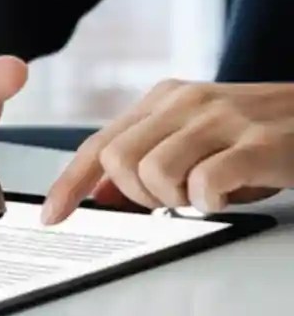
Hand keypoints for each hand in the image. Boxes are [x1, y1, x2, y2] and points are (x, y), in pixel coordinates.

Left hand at [42, 79, 293, 223]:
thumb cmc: (262, 137)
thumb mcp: (199, 142)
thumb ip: (148, 161)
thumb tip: (100, 195)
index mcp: (164, 99)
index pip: (99, 143)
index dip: (70, 183)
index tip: (52, 215)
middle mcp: (185, 102)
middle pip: (118, 160)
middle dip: (138, 195)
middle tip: (173, 201)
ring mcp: (221, 118)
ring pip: (154, 172)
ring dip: (175, 200)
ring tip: (206, 195)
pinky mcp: (257, 143)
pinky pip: (205, 182)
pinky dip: (209, 202)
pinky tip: (226, 196)